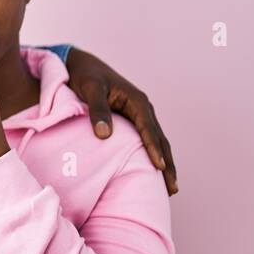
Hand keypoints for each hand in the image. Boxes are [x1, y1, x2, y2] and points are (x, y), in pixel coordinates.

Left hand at [64, 47, 176, 194]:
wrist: (81, 66)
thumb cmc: (86, 76)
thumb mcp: (91, 89)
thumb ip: (98, 110)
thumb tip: (104, 134)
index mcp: (137, 101)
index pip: (149, 129)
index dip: (154, 148)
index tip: (159, 167)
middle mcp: (143, 109)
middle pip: (160, 139)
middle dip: (167, 163)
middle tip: (172, 188)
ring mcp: (139, 115)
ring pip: (156, 142)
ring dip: (163, 163)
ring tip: (168, 187)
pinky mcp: (131, 121)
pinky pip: (145, 140)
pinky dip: (152, 156)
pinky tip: (152, 172)